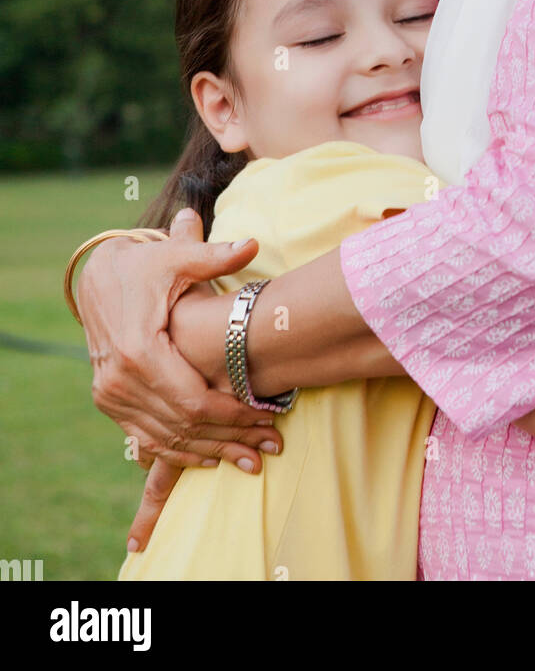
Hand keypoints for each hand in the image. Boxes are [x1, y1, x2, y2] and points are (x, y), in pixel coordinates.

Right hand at [79, 209, 283, 477]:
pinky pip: (145, 438)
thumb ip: (215, 256)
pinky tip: (212, 457)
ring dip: (209, 451)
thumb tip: (252, 244)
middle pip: (183, 426)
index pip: (193, 401)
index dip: (233, 415)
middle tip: (269, 446)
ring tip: (250, 457)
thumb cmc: (144, 264)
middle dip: (230, 438)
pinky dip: (179, 450)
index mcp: (138, 351)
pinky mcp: (109, 400)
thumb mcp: (176, 257)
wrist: (97, 276)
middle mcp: (118, 381)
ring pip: (166, 438)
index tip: (268, 417)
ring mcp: (110, 394)